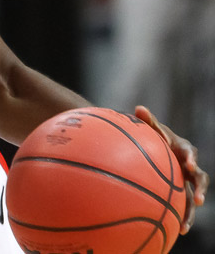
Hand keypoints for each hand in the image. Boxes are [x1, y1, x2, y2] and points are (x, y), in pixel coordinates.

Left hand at [135, 106, 208, 232]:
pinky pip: (183, 204)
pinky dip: (180, 216)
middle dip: (199, 189)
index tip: (189, 164)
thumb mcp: (152, 128)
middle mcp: (188, 165)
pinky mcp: (180, 190)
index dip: (191, 158)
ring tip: (186, 226)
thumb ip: (148, 120)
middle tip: (198, 200)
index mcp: (184, 149)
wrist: (158, 145)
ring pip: (193, 196)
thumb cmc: (154, 136)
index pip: (190, 152)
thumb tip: (139, 108)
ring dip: (191, 211)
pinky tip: (176, 231)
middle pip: (200, 178)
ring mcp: (186, 179)